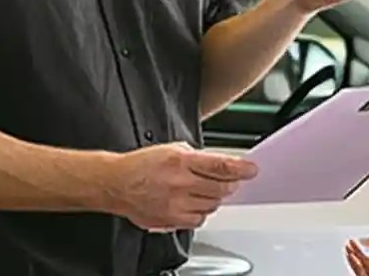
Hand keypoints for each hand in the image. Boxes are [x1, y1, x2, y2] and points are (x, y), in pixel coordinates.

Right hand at [108, 142, 256, 231]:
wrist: (117, 184)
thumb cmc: (141, 165)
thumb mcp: (170, 149)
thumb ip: (195, 156)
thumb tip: (217, 164)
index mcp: (180, 161)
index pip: (220, 166)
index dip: (240, 169)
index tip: (252, 170)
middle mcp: (180, 183)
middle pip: (221, 188)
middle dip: (231, 185)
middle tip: (232, 181)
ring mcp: (175, 204)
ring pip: (212, 205)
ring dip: (216, 198)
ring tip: (207, 190)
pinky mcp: (170, 219)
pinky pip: (198, 219)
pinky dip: (202, 212)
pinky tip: (195, 203)